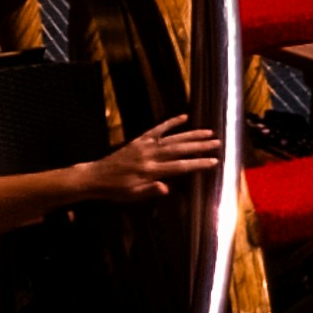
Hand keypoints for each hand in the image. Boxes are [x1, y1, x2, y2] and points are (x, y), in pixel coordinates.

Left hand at [66, 119, 224, 205]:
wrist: (95, 176)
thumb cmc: (115, 189)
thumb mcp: (131, 195)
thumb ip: (149, 190)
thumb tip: (167, 188)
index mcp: (150, 171)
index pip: (179, 166)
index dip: (198, 163)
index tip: (213, 161)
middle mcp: (150, 156)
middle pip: (180, 149)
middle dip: (200, 146)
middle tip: (217, 143)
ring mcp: (145, 146)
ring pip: (173, 138)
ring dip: (191, 134)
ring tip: (208, 132)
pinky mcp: (139, 140)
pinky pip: (157, 129)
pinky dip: (171, 122)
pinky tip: (184, 117)